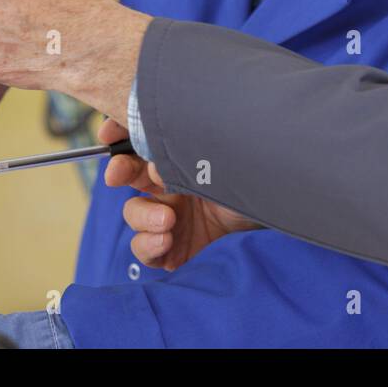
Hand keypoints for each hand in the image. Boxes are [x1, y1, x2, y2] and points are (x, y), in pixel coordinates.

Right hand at [100, 118, 257, 270]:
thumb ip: (185, 146)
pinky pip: (147, 251)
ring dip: (142, 216)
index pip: (139, 140)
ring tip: (167, 220)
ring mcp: (173, 217)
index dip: (117, 135)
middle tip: (119, 174)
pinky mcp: (178, 249)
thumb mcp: (218, 153)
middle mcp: (171, 183)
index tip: (108, 135)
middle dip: (119, 173)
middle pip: (127, 175)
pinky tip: (166, 241)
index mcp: (178, 154)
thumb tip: (152, 155)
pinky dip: (149, 246)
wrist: (279, 212)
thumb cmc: (252, 176)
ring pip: (133, 215)